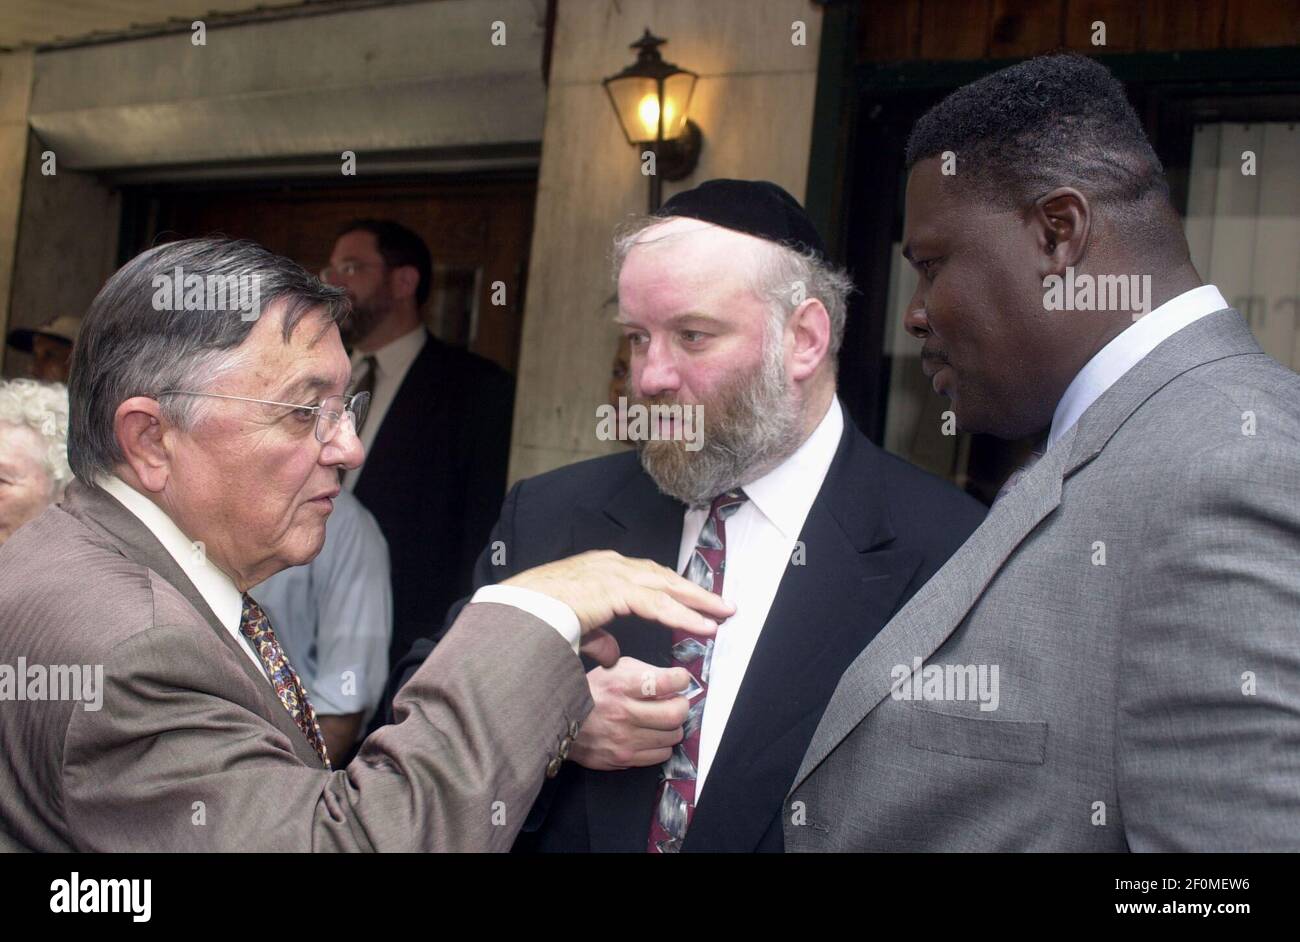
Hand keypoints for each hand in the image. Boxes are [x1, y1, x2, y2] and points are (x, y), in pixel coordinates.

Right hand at [502, 550, 731, 665]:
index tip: (696, 602)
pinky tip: (701, 625)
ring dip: (697, 601)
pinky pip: (656, 602)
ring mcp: (612, 573)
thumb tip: (614, 655)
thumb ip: (599, 638)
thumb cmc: (536, 618)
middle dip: (694, 591)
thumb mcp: (575, 629)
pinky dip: (681, 614)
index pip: (646, 576)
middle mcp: (609, 564)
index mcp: (600, 569)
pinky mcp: (613, 589)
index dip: (673, 589)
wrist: (516, 611)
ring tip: (722, 614)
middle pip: (663, 575)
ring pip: (665, 584)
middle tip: (722, 605)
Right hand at [569, 658, 692, 769]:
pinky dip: (661, 745)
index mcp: (621, 686)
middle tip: (676, 703)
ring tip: (660, 721)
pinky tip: (651, 736)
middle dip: (681, 706)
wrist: (561, 721)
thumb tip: (673, 680)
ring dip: (672, 727)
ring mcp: (624, 739)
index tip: (680, 680)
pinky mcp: (624, 759)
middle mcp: (624, 713)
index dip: (680, 679)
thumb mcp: (613, 670)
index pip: (666, 682)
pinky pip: (661, 755)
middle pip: (675, 714)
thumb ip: (644, 671)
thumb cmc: (592, 692)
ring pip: (672, 736)